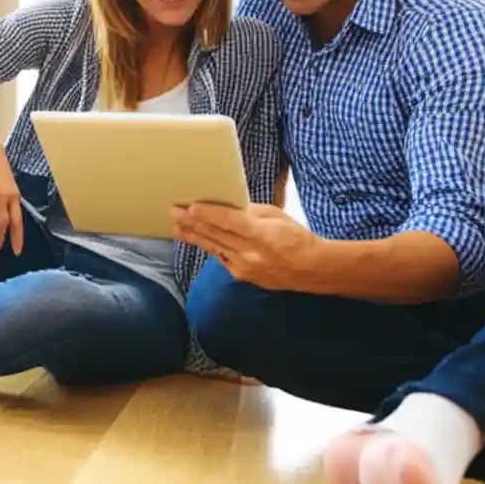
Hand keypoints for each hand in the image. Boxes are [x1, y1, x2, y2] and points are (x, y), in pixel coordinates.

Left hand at [171, 203, 323, 290]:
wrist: (311, 269)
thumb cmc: (295, 237)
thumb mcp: (276, 216)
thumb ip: (250, 213)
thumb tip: (230, 209)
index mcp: (260, 234)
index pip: (229, 222)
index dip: (208, 214)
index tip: (190, 207)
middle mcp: (249, 252)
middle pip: (216, 235)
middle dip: (192, 222)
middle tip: (173, 212)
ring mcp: (244, 267)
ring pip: (214, 247)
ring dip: (194, 236)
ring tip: (176, 227)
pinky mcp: (243, 276)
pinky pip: (222, 258)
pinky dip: (210, 248)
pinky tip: (197, 240)